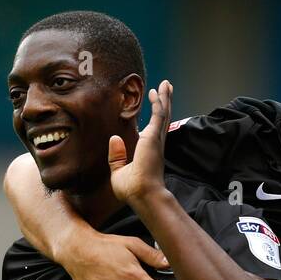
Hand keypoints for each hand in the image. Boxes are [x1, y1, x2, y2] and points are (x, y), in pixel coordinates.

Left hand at [108, 79, 172, 208]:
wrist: (142, 194)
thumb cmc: (133, 190)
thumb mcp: (119, 172)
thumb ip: (116, 156)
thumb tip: (114, 138)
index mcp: (150, 151)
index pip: (155, 129)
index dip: (157, 115)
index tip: (156, 102)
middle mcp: (156, 144)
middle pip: (163, 117)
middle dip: (165, 102)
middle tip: (166, 88)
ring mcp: (156, 139)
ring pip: (163, 113)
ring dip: (164, 98)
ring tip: (166, 85)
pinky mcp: (154, 137)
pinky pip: (158, 114)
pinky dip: (158, 102)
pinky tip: (157, 91)